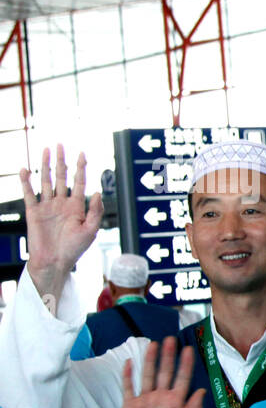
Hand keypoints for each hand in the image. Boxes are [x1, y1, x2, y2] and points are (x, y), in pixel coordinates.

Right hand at [19, 145, 102, 302]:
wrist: (55, 262)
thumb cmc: (74, 250)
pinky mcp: (34, 212)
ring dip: (45, 166)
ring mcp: (47, 207)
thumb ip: (95, 211)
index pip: (79, 182)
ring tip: (45, 150)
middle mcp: (61, 204)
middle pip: (61, 177)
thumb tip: (97, 192)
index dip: (80, 168)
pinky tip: (25, 169)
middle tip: (60, 145)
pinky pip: (29, 194)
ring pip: (45, 181)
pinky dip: (26, 182)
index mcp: (77, 207)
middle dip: (61, 161)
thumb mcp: (90, 231)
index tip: (82, 153)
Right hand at [121, 338, 204, 407]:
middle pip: (165, 372)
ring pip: (148, 375)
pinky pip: (129, 387)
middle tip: (170, 339)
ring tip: (153, 344)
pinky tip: (129, 362)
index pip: (182, 378)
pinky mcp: (130, 405)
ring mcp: (145, 400)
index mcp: (177, 401)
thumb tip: (202, 390)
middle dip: (168, 356)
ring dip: (150, 360)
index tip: (189, 349)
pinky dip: (128, 375)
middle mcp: (162, 397)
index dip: (186, 364)